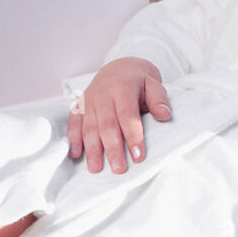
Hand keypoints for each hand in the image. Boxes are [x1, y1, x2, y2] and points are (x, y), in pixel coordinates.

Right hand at [67, 57, 172, 174]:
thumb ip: (159, 99)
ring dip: (92, 149)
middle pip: (107, 124)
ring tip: (96, 168)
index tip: (138, 156)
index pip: (128, 114)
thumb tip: (165, 116)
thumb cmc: (138, 82)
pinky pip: (73, 122)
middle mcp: (103, 95)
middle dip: (112, 148)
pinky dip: (73, 139)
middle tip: (118, 169)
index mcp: (123, 88)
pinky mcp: (79, 106)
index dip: (133, 136)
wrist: (118, 68)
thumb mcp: (153, 84)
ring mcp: (89, 100)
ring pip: (89, 126)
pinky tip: (75, 154)